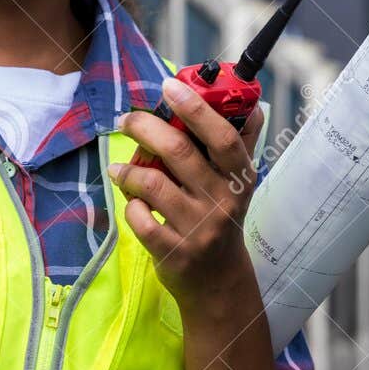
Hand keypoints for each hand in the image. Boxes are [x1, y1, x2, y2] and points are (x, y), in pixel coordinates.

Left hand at [108, 78, 264, 313]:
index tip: (169, 86)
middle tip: (128, 120)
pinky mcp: (174, 253)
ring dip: (130, 170)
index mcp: (239, 179)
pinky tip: (132, 202)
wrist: (219, 283)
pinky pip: (141, 220)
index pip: (223, 136)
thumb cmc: (222, 220)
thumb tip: (249, 103)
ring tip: (119, 168)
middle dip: (146, 129)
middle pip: (180, 152)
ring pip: (154, 185)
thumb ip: (240, 143)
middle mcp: (222, 202)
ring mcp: (198, 230)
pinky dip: (130, 206)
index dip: (196, 108)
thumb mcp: (237, 185)